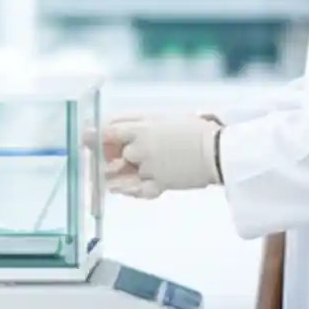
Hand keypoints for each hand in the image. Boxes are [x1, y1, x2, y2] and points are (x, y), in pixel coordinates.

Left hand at [101, 115, 223, 198]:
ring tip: (113, 176)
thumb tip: (111, 129)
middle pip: (114, 154)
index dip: (98, 137)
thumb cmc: (194, 130)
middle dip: (111, 157)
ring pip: (124, 173)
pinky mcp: (160, 183)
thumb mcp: (162, 118)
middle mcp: (142, 146)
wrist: (218, 150)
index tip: (90, 140)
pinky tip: (123, 188)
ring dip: (119, 175)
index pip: (108, 131)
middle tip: (108, 159)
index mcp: (142, 127)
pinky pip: (138, 190)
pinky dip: (130, 190)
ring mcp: (150, 166)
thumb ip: (135, 123)